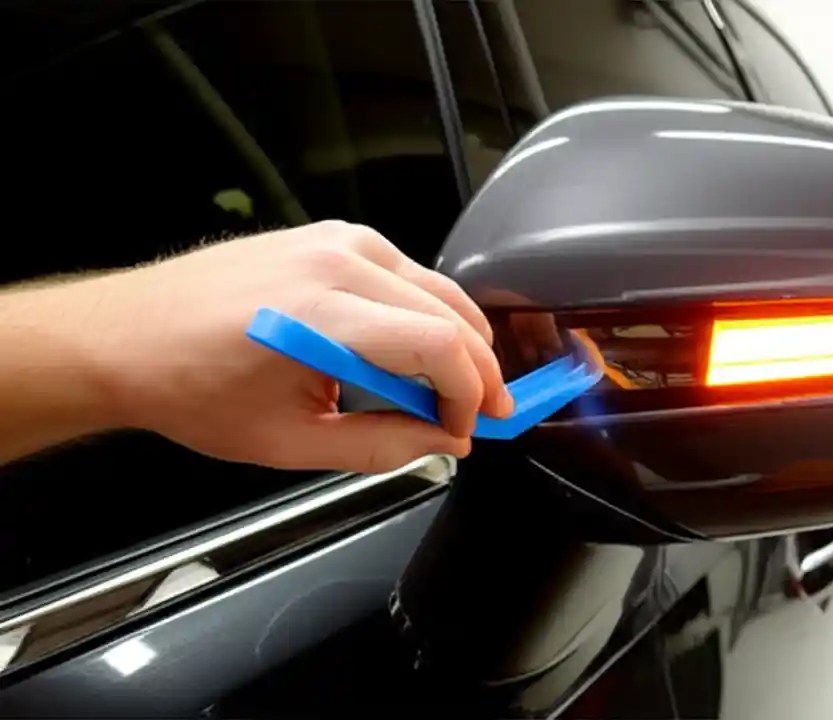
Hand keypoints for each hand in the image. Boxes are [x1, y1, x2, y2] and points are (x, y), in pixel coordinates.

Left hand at [85, 221, 512, 472]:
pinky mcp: (328, 236)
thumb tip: (441, 442)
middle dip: (476, 370)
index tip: (467, 428)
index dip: (470, 394)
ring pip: (436, 287)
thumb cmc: (189, 385)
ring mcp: (333, 240)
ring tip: (448, 389)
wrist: (125, 336)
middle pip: (450, 312)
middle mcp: (334, 261)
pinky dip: (424, 312)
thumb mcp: (288, 440)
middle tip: (477, 414)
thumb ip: (380, 446)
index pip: (440, 345)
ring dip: (456, 339)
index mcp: (322, 313)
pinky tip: (411, 350)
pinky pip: (404, 272)